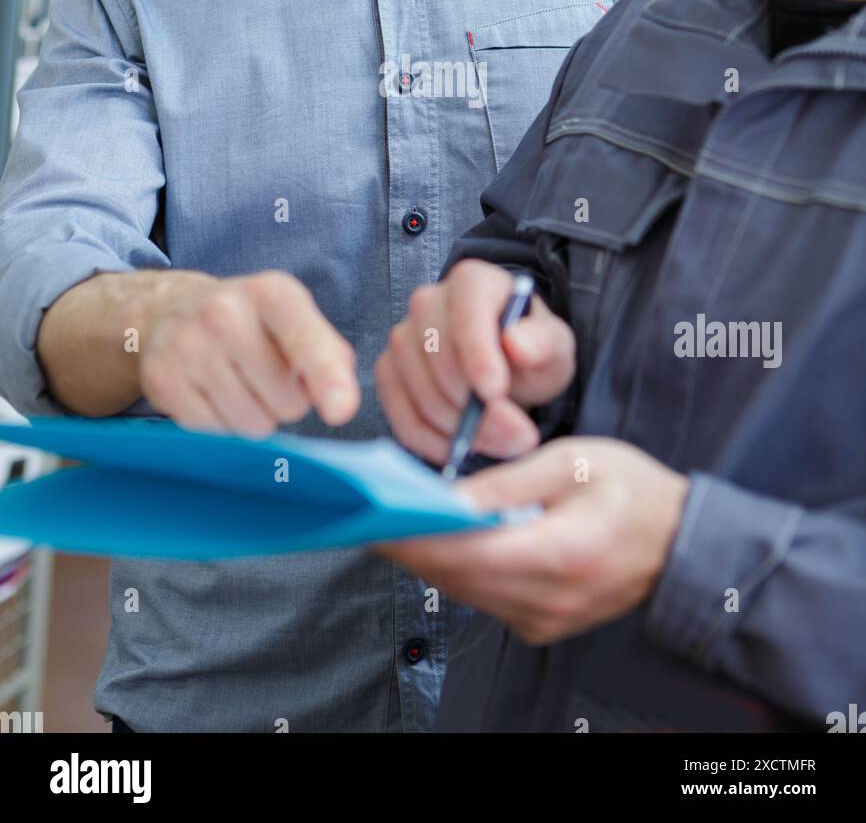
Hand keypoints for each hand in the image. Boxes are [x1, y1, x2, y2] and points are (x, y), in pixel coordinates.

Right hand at [139, 270, 358, 437]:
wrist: (168, 311)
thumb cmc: (248, 320)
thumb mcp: (293, 316)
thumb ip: (329, 354)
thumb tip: (339, 401)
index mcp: (271, 293)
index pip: (304, 340)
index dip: (326, 376)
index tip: (341, 410)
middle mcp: (225, 314)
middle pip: (287, 401)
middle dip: (287, 401)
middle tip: (266, 375)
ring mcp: (188, 347)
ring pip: (252, 425)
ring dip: (256, 416)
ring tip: (240, 383)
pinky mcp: (162, 381)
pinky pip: (215, 434)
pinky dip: (221, 424)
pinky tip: (212, 393)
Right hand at [375, 259, 575, 463]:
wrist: (509, 371)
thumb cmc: (531, 353)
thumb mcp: (553, 347)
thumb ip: (543, 342)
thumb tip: (518, 344)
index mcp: (472, 281)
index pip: (467, 311)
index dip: (478, 354)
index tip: (496, 393)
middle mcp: (428, 302)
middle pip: (437, 354)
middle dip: (473, 404)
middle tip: (516, 436)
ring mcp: (403, 337)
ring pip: (419, 390)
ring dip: (458, 428)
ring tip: (499, 441)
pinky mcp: (389, 373)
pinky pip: (401, 415)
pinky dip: (433, 441)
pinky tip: (463, 447)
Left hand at [376, 437, 689, 643]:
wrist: (682, 543)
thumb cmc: (633, 491)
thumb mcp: (572, 462)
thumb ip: (505, 484)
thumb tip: (443, 497)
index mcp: (560, 553)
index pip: (466, 554)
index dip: (412, 538)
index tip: (372, 516)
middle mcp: (547, 600)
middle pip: (455, 578)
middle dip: (408, 544)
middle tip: (368, 510)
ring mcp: (543, 621)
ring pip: (463, 591)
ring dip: (428, 556)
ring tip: (393, 517)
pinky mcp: (540, 625)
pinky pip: (483, 597)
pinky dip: (457, 567)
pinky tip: (440, 536)